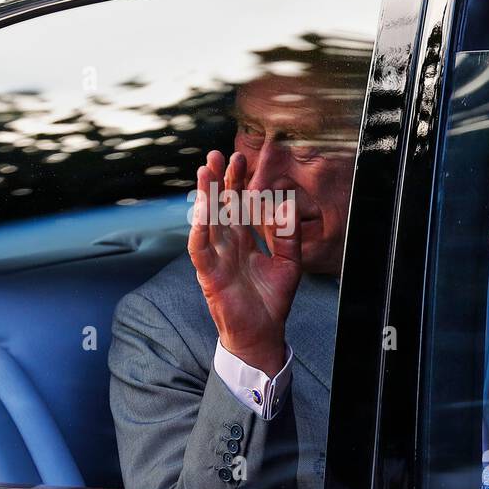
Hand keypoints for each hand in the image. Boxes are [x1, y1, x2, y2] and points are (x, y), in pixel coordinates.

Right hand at [188, 150, 300, 376]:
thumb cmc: (272, 301)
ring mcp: (216, 258)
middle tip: (218, 154)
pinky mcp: (209, 275)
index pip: (239, 204)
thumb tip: (286, 206)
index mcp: (244, 240)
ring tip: (206, 171)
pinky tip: (201, 210)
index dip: (239, 182)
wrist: (264, 335)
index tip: (242, 157)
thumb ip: (288, 235)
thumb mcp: (289, 263)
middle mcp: (227, 245)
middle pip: (220, 206)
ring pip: (207, 221)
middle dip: (219, 180)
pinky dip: (200, 230)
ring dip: (205, 196)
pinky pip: (200, 250)